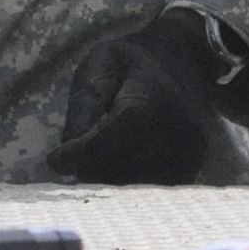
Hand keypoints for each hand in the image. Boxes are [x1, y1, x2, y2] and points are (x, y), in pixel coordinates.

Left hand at [49, 12, 226, 184]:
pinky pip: (151, 189)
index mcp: (149, 104)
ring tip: (99, 157)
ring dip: (109, 178)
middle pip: (118, 171)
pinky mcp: (193, 168)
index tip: (55, 160)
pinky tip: (122, 164)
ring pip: (133, 186)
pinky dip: (130, 182)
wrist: (184, 60)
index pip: (105, 144)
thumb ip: (84, 106)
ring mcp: (187, 155)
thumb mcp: (99, 66)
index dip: (77, 156)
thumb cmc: (133, 61)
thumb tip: (65, 156)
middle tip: (78, 156)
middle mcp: (174, 134)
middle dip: (91, 168)